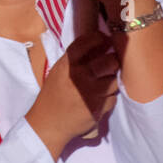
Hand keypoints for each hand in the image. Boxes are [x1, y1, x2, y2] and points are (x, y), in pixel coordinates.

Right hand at [26, 31, 120, 157]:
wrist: (48, 124)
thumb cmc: (53, 95)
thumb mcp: (58, 72)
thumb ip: (75, 59)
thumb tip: (98, 43)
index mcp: (66, 65)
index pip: (87, 43)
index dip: (99, 39)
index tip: (105, 40)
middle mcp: (79, 76)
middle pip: (109, 61)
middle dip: (112, 62)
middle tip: (110, 64)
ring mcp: (89, 93)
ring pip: (114, 80)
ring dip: (111, 81)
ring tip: (103, 83)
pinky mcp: (97, 108)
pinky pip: (112, 98)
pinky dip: (109, 98)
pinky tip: (99, 99)